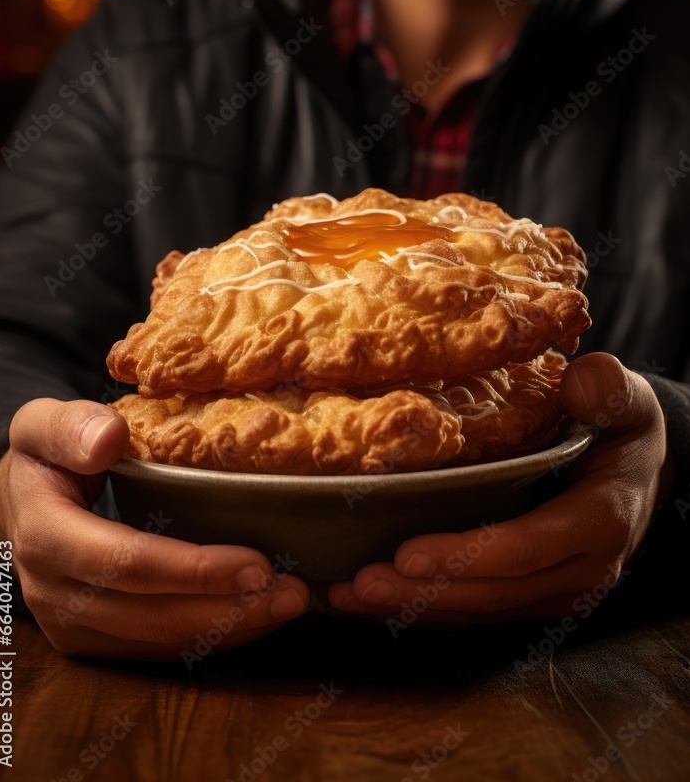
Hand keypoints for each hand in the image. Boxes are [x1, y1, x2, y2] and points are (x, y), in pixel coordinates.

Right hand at [0, 398, 309, 659]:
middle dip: (227, 610)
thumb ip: (70, 426)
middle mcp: (56, 592)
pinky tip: (253, 616)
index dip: (193, 570)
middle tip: (291, 593)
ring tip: (286, 605)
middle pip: (150, 615)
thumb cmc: (46, 456)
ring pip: (158, 642)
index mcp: (47, 536)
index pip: (126, 563)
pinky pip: (155, 650)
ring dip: (228, 629)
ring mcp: (72, 624)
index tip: (256, 563)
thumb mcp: (42, 424)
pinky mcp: (92, 640)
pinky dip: (208, 637)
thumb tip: (110, 437)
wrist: (19, 503)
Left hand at [327, 353, 674, 624]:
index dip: (467, 555)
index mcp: (599, 522)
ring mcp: (553, 592)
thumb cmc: (624, 431)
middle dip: (422, 592)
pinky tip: (374, 600)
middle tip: (358, 584)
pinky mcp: (530, 597)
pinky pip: (475, 611)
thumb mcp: (627, 402)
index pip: (527, 548)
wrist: (642, 475)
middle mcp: (577, 571)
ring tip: (348, 596)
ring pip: (477, 611)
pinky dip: (424, 609)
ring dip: (412, 608)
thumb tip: (580, 379)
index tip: (406, 553)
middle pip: (491, 593)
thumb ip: (608, 390)